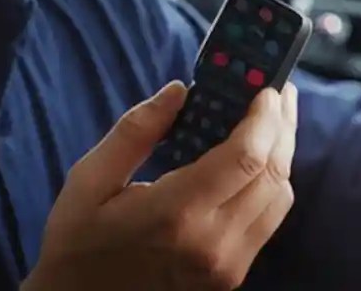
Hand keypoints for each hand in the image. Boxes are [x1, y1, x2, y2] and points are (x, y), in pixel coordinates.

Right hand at [23, 80, 299, 290]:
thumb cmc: (79, 241)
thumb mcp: (90, 179)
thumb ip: (136, 131)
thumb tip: (179, 90)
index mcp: (176, 214)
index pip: (245, 159)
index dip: (264, 118)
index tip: (266, 88)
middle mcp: (212, 243)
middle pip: (272, 176)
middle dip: (281, 128)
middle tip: (279, 93)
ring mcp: (227, 265)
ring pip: (280, 199)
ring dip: (282, 155)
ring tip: (271, 121)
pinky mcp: (231, 276)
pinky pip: (269, 221)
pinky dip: (271, 184)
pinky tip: (257, 160)